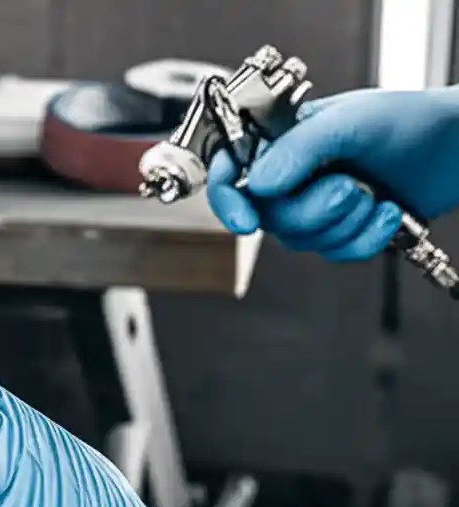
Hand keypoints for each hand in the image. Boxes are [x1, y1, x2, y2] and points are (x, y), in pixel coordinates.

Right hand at [207, 86, 458, 260]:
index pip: (231, 174)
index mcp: (281, 142)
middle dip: (314, 210)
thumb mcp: (349, 122)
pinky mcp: (344, 228)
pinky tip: (386, 213)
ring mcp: (317, 204)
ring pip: (301, 240)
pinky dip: (365, 239)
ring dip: (345, 223)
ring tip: (373, 194)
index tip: (245, 220)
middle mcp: (293, 175)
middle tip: (348, 187)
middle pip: (269, 217)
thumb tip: (256, 182)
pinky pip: (335, 254)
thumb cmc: (409, 120)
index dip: (228, 199)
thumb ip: (298, 149)